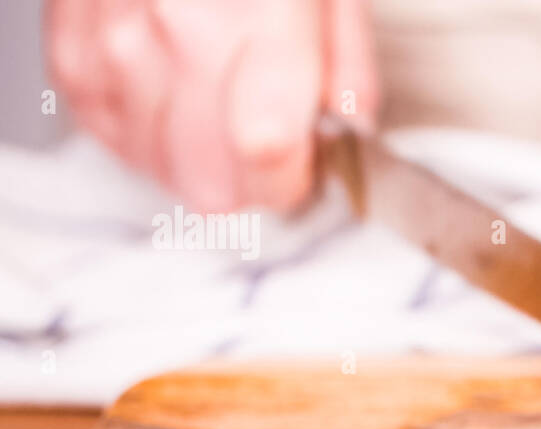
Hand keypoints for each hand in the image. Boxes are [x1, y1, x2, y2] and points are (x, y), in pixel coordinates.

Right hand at [46, 0, 378, 210]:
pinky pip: (111, 137)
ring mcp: (115, 44)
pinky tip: (174, 96)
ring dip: (196, 159)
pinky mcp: (74, 54)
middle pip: (210, 183)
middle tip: (267, 139)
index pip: (265, 147)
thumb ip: (348, 70)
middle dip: (249, 182)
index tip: (303, 170)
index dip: (292, 179)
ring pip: (160, 170)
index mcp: (257, 14)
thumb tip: (349, 135)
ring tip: (217, 105)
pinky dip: (146, 133)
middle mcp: (177, 32)